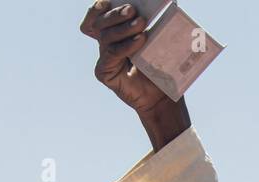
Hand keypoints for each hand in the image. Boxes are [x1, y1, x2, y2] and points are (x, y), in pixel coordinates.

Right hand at [80, 1, 190, 149]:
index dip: (98, 7)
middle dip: (115, 14)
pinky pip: (111, 55)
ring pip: (106, 36)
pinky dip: (126, 46)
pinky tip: (140, 40)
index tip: (108, 0)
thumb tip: (157, 6)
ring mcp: (103, 58)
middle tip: (132, 10)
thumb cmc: (159, 66)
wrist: (161, 94)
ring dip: (124, 28)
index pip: (97, 15)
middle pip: (100, 23)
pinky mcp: (104, 72)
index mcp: (113, 32)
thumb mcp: (155, 39)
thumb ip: (147, 24)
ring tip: (141, 24)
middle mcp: (105, 43)